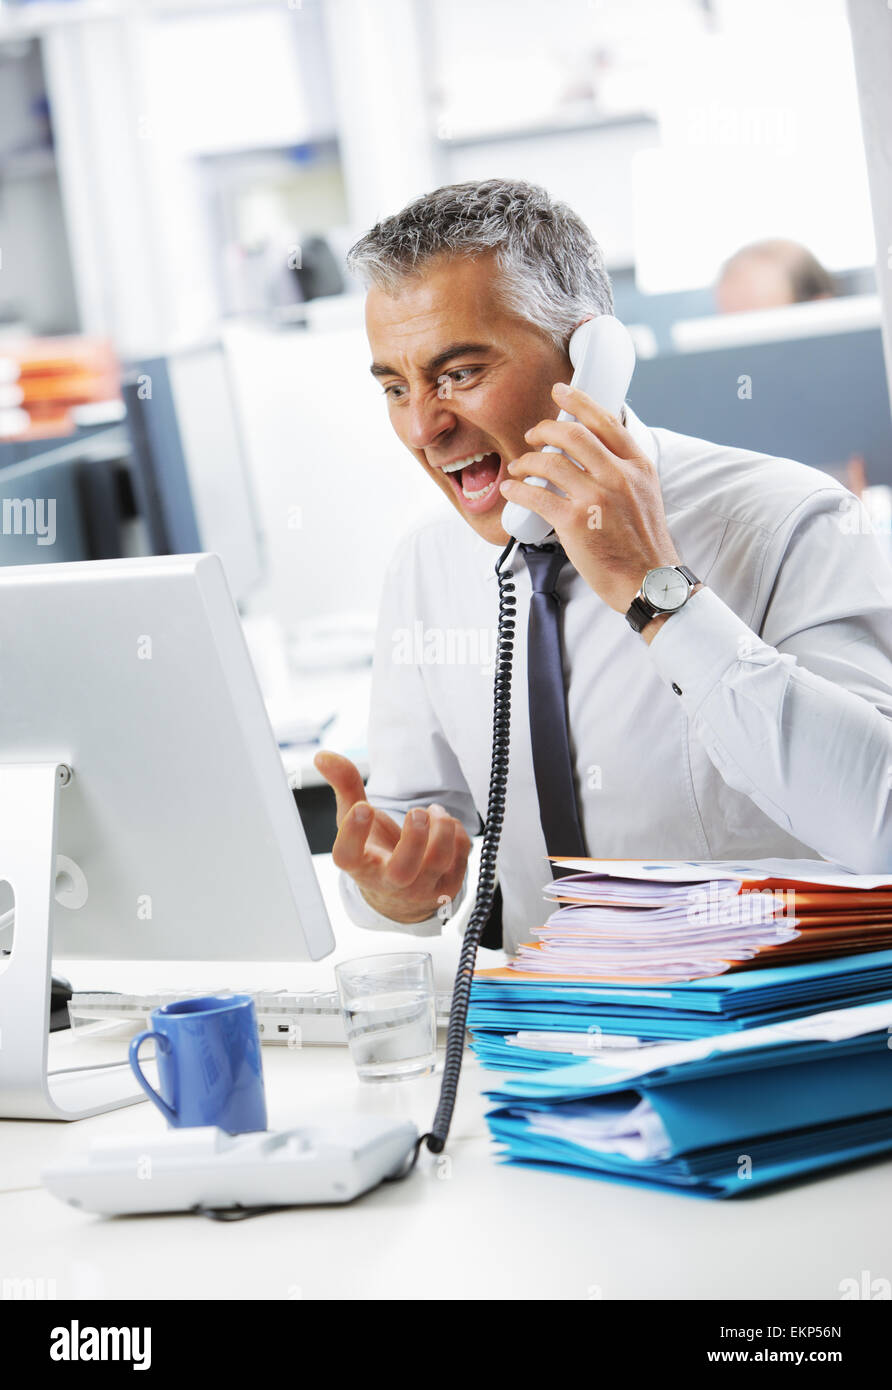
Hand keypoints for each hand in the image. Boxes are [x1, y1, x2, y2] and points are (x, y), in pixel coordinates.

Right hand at [313, 751, 471, 924]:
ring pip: (438, 862)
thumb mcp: (356, 819)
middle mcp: (390, 882)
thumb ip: (343, 785)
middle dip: (414, 838)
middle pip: (402, 870)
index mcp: (359, 865)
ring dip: (442, 829)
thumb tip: (323, 756)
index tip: (363, 807)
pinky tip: (445, 825)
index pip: (348, 856)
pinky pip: (460, 857)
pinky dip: (457, 834)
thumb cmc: (375, 851)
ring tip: (434, 811)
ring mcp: (421, 888)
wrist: (400, 894)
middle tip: (417, 812)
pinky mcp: (447, 886)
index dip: (353, 832)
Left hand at [500, 381, 679, 615]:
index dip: (579, 401)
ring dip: (526, 462)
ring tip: (519, 469)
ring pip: (549, 462)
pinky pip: (536, 495)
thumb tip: (594, 453)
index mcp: (638, 466)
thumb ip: (623, 470)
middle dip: (544, 429)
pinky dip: (517, 490)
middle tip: (532, 436)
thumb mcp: (645, 494)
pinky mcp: (575, 521)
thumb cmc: (644, 544)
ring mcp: (596, 497)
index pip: (605, 421)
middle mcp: (618, 476)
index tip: (561, 391)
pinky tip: (512, 491)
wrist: (648, 581)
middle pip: (572, 434)